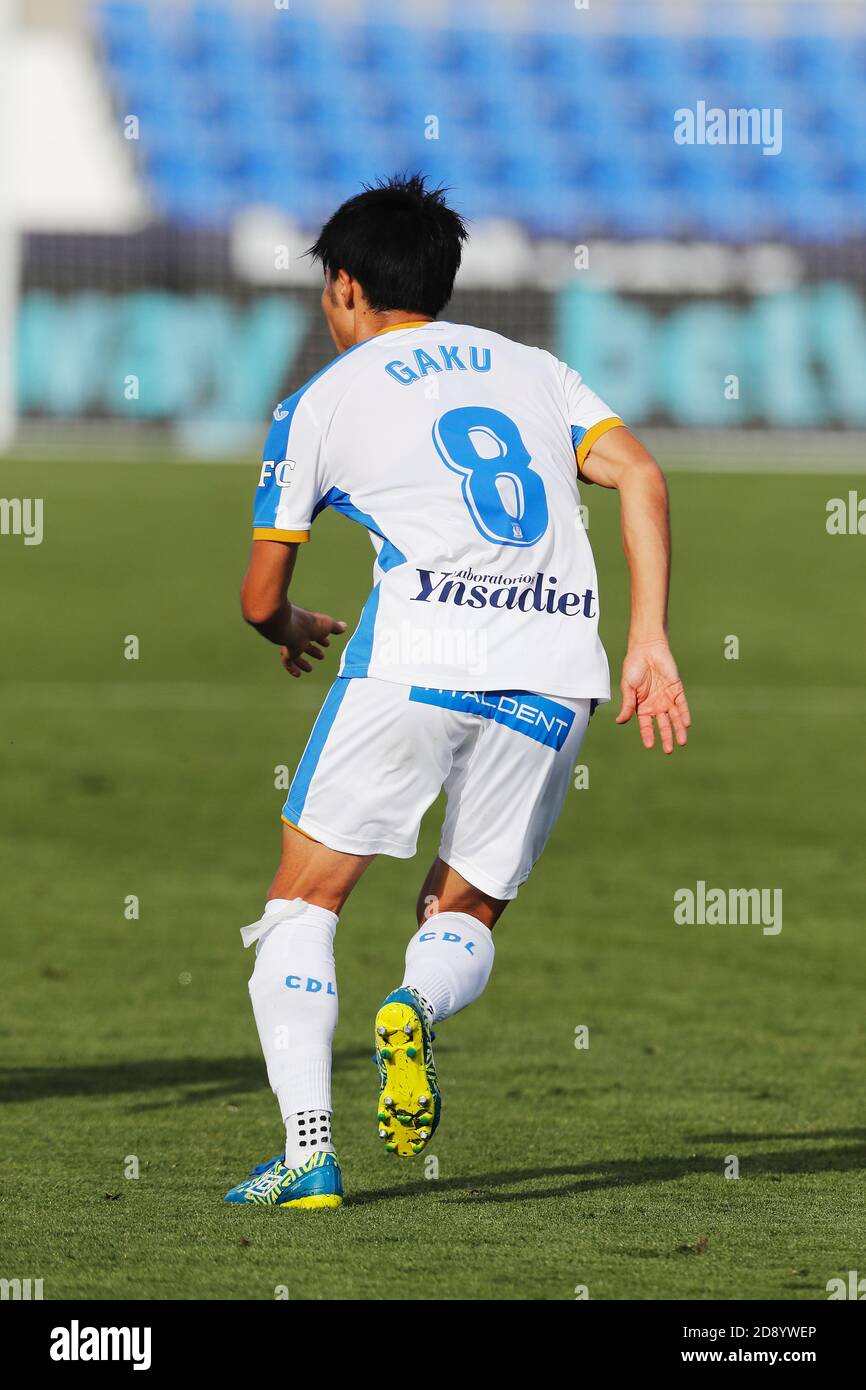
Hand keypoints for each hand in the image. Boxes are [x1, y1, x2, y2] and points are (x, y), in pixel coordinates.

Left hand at [280, 607, 346, 677]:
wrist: (292, 627)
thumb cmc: (310, 624)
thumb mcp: (327, 625)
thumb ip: (335, 627)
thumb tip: (344, 626)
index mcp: (308, 625)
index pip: (315, 632)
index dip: (322, 638)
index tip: (327, 643)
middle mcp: (298, 634)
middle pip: (305, 643)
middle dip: (313, 650)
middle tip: (322, 656)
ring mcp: (291, 643)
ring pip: (295, 654)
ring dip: (303, 662)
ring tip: (310, 669)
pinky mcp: (286, 652)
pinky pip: (288, 662)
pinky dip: (293, 669)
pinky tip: (298, 675)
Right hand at [616, 638, 690, 752]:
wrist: (646, 649)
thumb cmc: (634, 666)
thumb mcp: (628, 687)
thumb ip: (627, 705)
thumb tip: (620, 722)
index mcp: (642, 706)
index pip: (646, 725)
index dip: (647, 735)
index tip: (649, 746)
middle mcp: (656, 705)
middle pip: (662, 725)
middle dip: (666, 737)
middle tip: (668, 750)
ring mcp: (667, 698)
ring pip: (674, 717)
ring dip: (678, 729)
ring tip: (681, 742)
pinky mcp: (676, 689)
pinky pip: (682, 704)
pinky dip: (684, 714)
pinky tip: (685, 724)